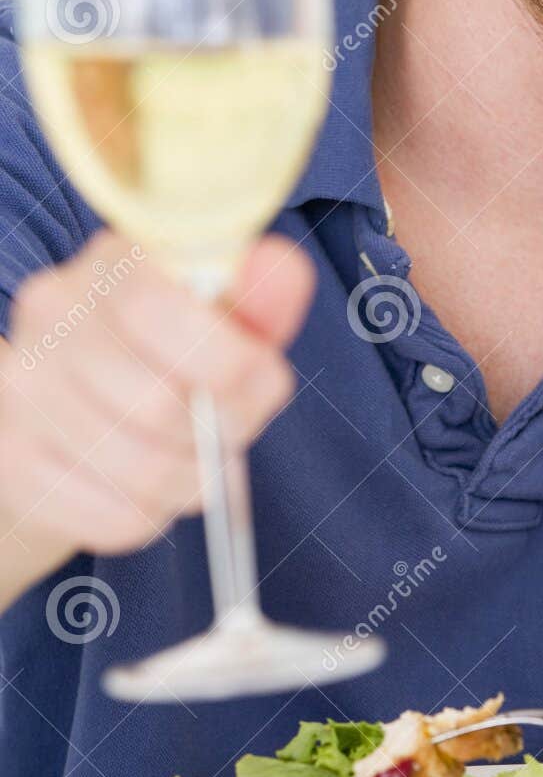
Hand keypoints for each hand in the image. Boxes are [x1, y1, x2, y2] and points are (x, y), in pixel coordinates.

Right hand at [0, 229, 314, 608]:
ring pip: (138, 469)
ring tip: (199, 463)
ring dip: (193, 480)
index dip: (225, 361)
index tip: (262, 380)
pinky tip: (153, 489)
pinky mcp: (12, 459)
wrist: (85, 410)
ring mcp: (21, 389)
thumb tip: (281, 271)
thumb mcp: (229, 314)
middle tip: (233, 431)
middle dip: (222, 432)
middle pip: (155, 402)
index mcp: (111, 261)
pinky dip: (153, 514)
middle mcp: (50, 315)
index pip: (154, 307)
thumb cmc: (172, 353)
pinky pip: (112, 515)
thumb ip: (264, 295)